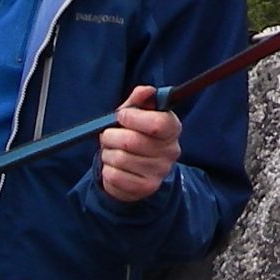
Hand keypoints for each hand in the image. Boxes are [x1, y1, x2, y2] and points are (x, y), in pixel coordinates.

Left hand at [100, 85, 180, 202]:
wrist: (135, 170)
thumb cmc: (134, 135)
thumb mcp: (136, 115)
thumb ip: (139, 100)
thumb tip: (147, 91)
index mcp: (172, 128)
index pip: (158, 123)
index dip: (133, 117)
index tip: (121, 115)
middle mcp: (171, 151)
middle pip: (132, 141)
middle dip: (111, 136)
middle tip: (108, 135)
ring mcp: (160, 172)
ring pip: (120, 158)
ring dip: (108, 152)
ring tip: (112, 151)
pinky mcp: (145, 188)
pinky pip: (114, 175)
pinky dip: (107, 169)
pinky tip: (114, 167)